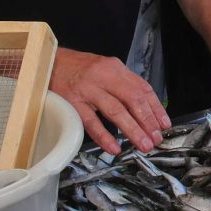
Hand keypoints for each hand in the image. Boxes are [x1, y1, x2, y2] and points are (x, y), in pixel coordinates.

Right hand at [50, 48, 170, 154]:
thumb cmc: (77, 69)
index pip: (142, 88)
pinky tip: (114, 148)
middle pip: (132, 100)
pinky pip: (91, 122)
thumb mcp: (104, 68)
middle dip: (147, 121)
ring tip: (143, 145)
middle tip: (155, 139)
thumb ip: (122, 84)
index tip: (163, 125)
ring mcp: (88, 89)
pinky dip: (104, 136)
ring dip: (132, 130)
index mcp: (115, 68)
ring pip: (116, 111)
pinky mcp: (72, 102)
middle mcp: (103, 76)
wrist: (46, 63)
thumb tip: (144, 108)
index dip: (155, 108)